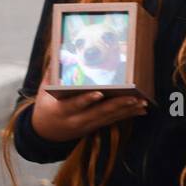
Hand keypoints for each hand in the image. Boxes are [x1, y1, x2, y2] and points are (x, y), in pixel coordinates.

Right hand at [30, 78, 146, 142]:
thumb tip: (57, 53)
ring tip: (142, 102)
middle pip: (98, 113)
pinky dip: (128, 114)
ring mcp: (87, 125)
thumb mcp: (44, 92)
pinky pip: (114, 121)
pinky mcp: (96, 126)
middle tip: (132, 97)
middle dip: (116, 105)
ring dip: (127, 110)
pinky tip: (141, 109)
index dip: (85, 100)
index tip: (98, 93)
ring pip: (109, 118)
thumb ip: (51, 74)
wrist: (47, 132)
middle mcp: (76, 120)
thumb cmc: (46, 107)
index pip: (74, 105)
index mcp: (60, 111)